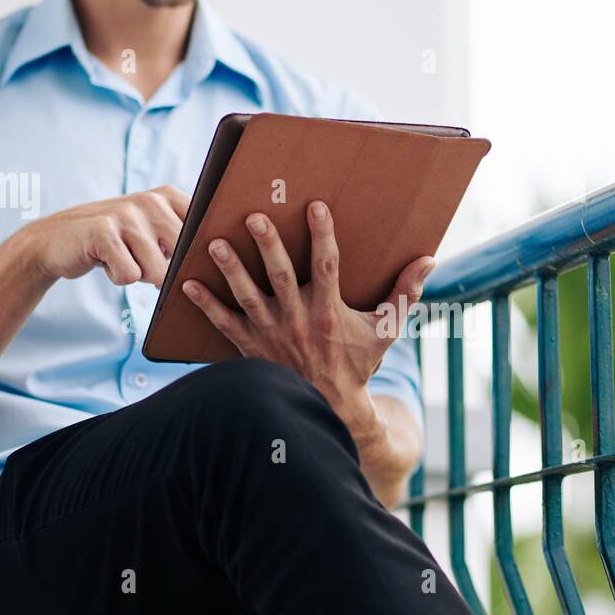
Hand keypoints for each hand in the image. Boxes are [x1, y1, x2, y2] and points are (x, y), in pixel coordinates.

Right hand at [22, 185, 189, 285]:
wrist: (57, 240)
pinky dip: (117, 277)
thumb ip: (184, 237)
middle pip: (182, 259)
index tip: (176, 257)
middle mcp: (151, 200)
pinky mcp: (103, 232)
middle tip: (138, 257)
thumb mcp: (153, 231)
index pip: (204, 231)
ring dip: (137, 274)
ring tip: (120, 256)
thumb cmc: (117, 242)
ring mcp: (126, 213)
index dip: (195, 255)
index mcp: (168, 196)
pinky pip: (129, 276)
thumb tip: (214, 259)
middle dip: (162, 270)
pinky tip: (105, 261)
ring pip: (156, 272)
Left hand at [179, 200, 434, 434]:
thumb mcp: (385, 329)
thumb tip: (428, 260)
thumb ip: (404, 293)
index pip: (327, 265)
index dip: (322, 235)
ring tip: (214, 243)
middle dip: (267, 245)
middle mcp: (298, 320)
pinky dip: (205, 305)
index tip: (315, 205)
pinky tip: (186, 284)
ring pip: (247, 296)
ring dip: (230, 269)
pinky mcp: (250, 347)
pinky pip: (224, 324)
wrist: (328, 408)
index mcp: (329, 312)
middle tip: (253, 216)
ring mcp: (271, 333)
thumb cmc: (357, 363)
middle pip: (280, 276)